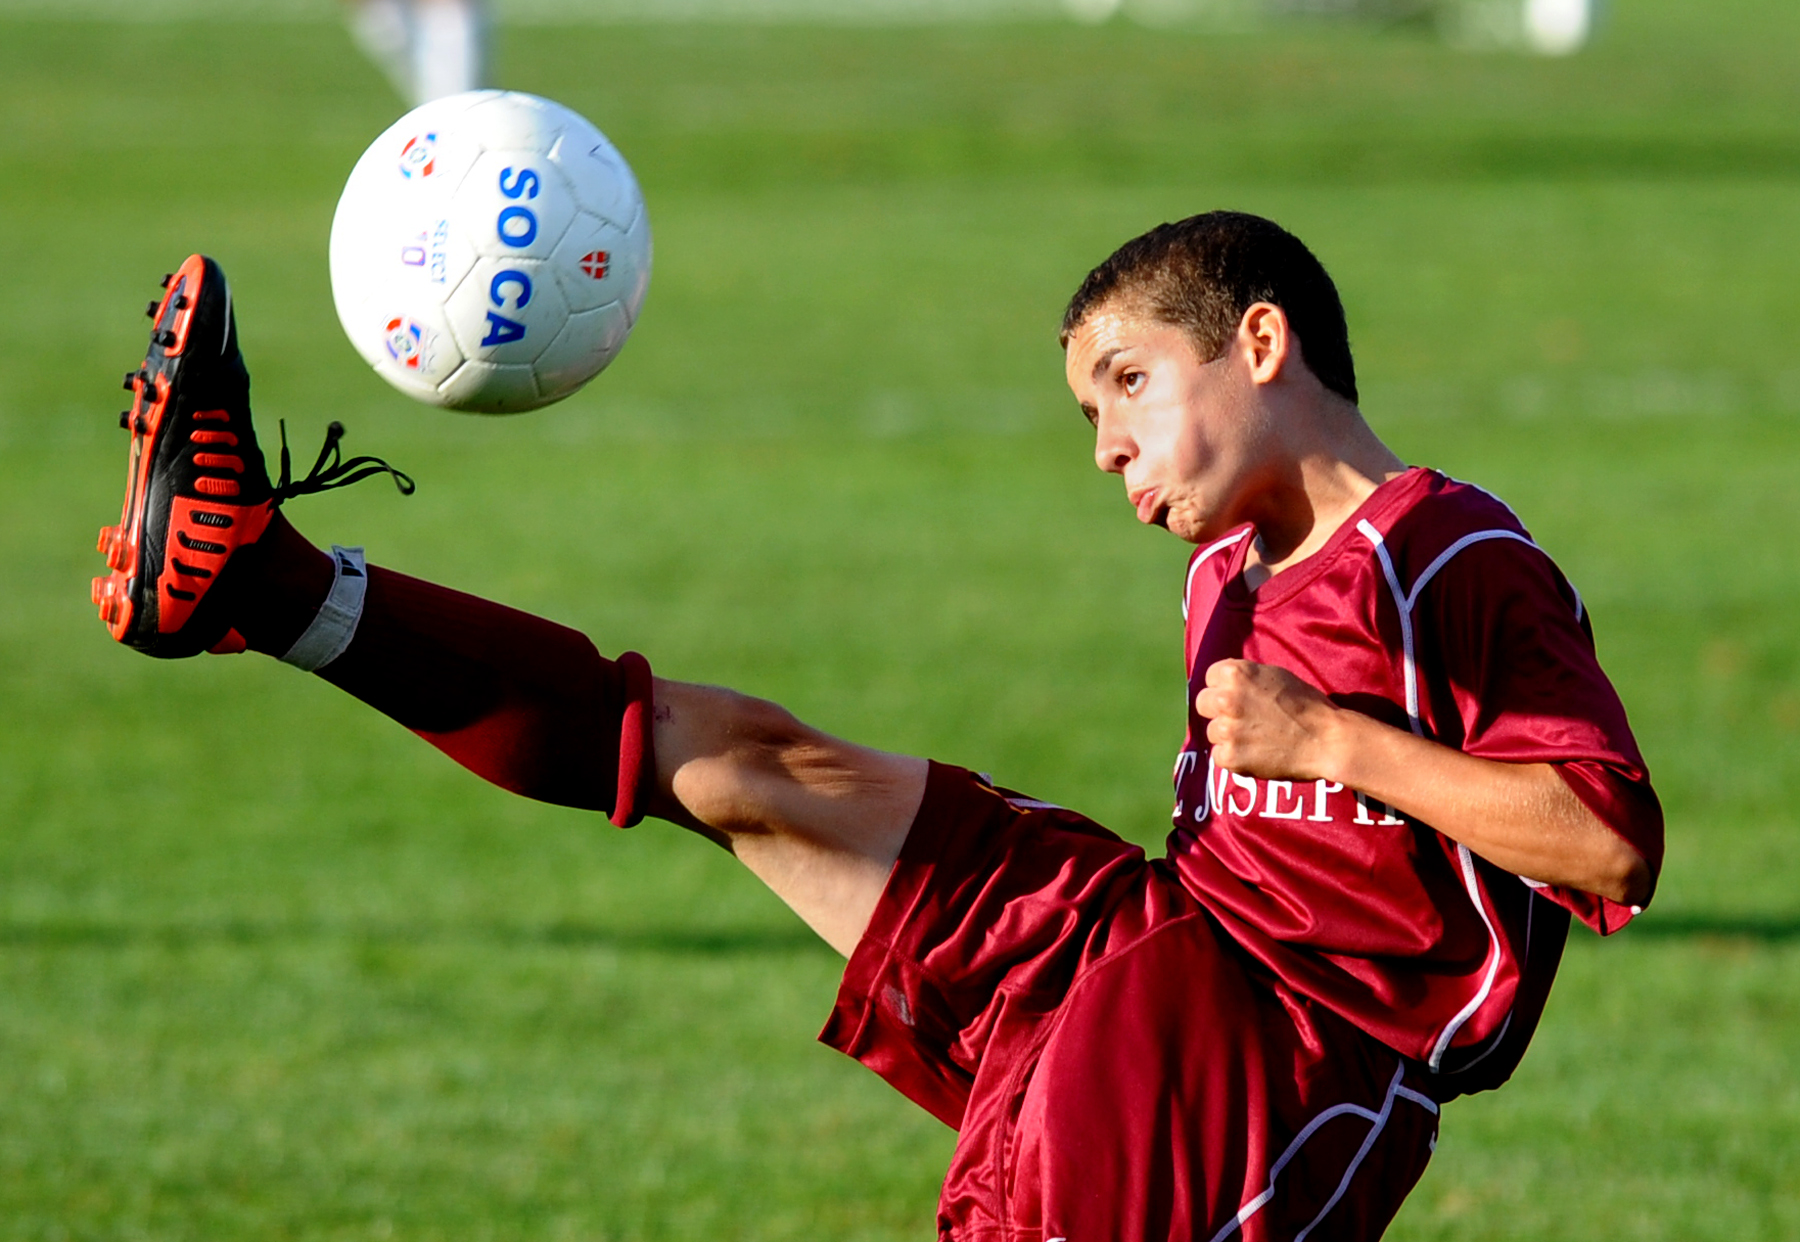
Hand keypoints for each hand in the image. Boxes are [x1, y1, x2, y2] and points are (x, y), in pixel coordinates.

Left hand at [1195, 660, 1340, 781]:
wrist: (1326, 740)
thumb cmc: (1305, 705)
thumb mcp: (1274, 676)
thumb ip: (1244, 678)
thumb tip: (1222, 683)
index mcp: (1235, 673)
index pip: (1210, 677)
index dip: (1226, 687)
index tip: (1242, 696)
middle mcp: (1226, 699)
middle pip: (1203, 703)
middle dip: (1219, 710)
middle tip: (1244, 719)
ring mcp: (1226, 729)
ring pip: (1212, 732)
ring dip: (1229, 736)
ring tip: (1257, 738)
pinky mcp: (1230, 757)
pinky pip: (1220, 756)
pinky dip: (1234, 757)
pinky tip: (1256, 753)